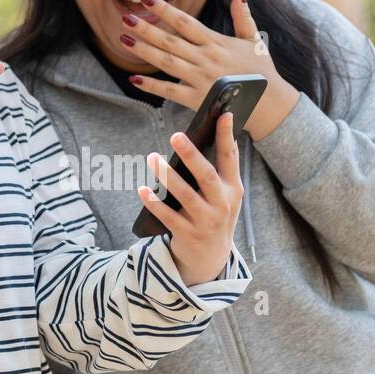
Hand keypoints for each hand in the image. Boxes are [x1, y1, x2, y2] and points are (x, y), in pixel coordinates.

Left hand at [121, 0, 299, 139]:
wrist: (270, 105)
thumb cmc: (261, 71)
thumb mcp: (254, 39)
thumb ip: (242, 15)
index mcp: (216, 42)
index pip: (185, 22)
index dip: (165, 10)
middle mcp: (206, 59)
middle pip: (170, 41)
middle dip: (146, 28)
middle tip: (125, 17)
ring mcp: (201, 79)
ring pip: (166, 63)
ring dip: (144, 51)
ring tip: (123, 40)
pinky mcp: (198, 100)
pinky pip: (170, 92)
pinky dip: (152, 86)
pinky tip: (134, 79)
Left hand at [138, 111, 243, 285]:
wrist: (211, 259)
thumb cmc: (214, 215)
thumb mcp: (225, 195)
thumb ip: (219, 170)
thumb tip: (206, 136)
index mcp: (232, 189)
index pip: (230, 157)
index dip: (228, 135)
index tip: (225, 114)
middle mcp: (222, 204)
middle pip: (206, 176)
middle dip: (191, 155)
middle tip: (175, 135)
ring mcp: (206, 221)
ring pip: (186, 196)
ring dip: (167, 176)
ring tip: (152, 158)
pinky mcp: (188, 235)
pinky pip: (168, 217)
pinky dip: (153, 203)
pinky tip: (142, 190)